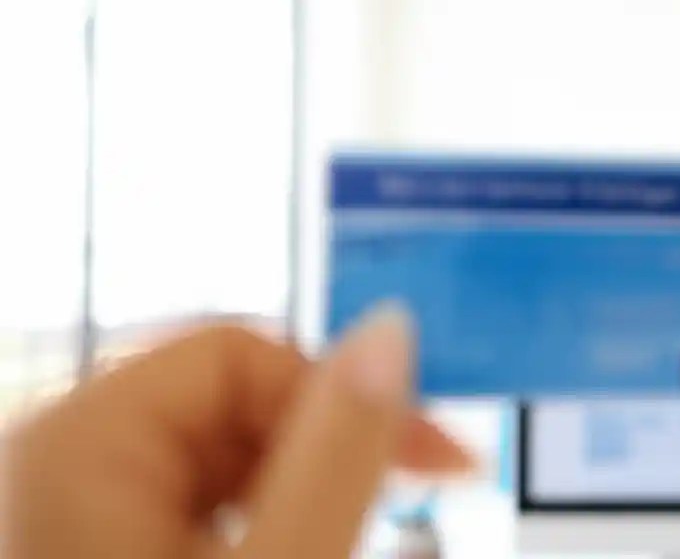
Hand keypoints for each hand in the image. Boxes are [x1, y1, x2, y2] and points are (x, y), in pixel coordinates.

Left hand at [0, 305, 472, 558]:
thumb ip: (337, 453)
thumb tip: (391, 330)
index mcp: (74, 440)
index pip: (243, 351)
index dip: (351, 396)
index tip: (443, 459)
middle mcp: (48, 454)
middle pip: (230, 400)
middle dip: (325, 452)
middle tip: (395, 511)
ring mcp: (59, 503)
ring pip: (216, 453)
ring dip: (296, 491)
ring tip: (334, 539)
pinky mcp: (82, 541)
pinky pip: (184, 498)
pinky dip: (251, 521)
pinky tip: (283, 547)